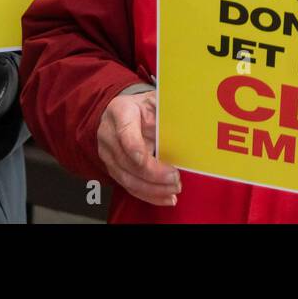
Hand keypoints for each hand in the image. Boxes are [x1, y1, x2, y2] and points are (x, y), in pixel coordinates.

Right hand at [97, 90, 180, 205]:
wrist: (122, 113)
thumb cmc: (143, 107)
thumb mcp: (155, 101)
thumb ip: (168, 112)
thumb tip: (189, 125)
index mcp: (120, 112)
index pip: (125, 133)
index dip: (135, 149)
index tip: (147, 159)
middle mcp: (109, 134)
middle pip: (127, 161)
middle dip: (153, 173)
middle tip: (175, 178)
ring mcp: (108, 154)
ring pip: (127, 178)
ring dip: (153, 188)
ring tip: (174, 190)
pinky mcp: (112, 168)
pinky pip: (129, 186)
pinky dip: (149, 195)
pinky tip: (165, 197)